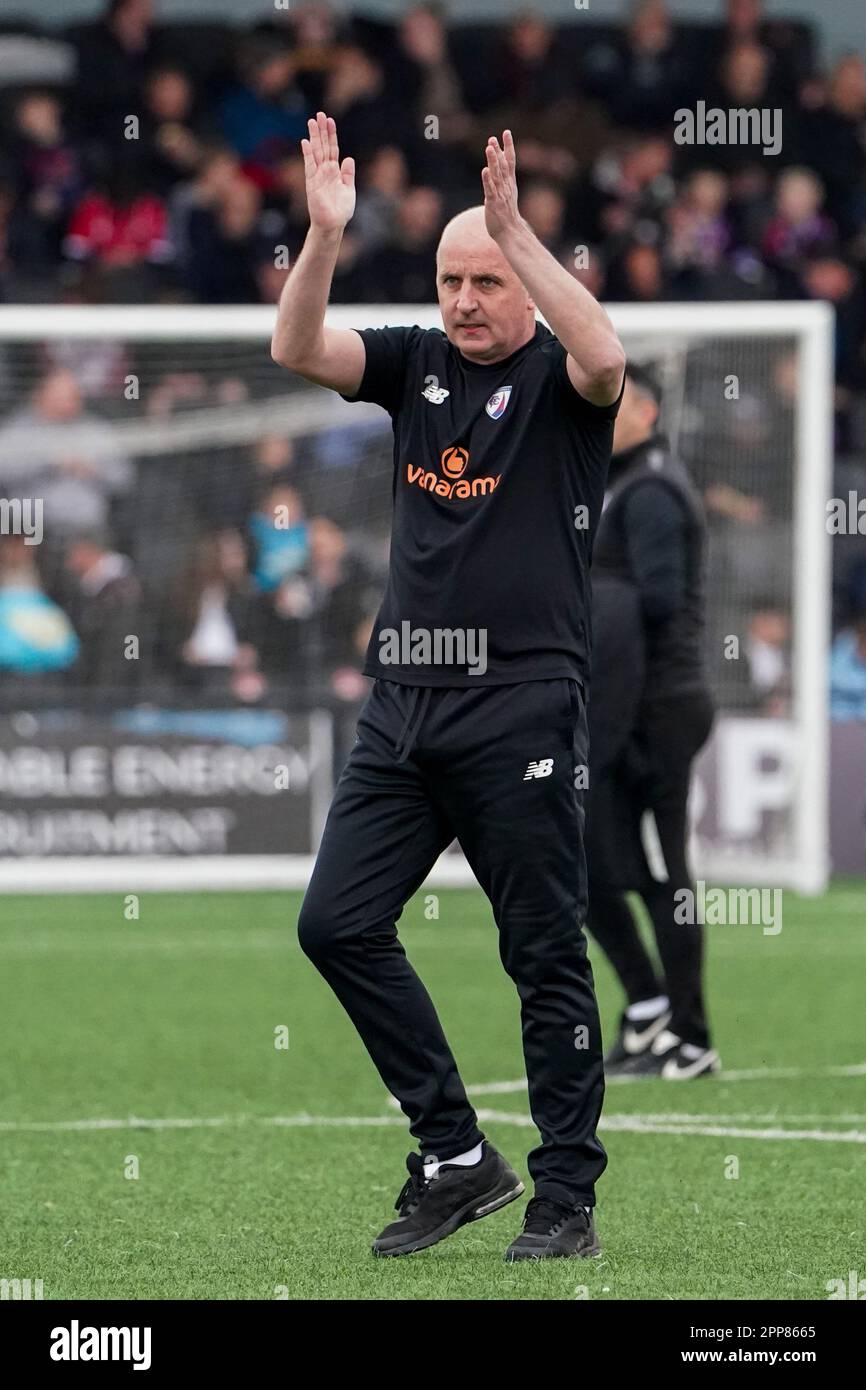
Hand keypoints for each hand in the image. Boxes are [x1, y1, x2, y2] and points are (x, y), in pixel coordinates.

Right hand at [302, 111, 355, 233]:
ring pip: (315, 152)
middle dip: (321, 130)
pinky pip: (309, 166)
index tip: (329, 120)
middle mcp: (325, 170)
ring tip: (311, 121)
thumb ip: (348, 174)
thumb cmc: (341, 210)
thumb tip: (349, 158)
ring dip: (313, 137)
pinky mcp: (312, 183)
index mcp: (334, 171)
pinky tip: (305, 142)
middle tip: (319, 114)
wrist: (333, 224)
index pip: (332, 148)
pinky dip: (307, 154)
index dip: (331, 135)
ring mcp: (317, 175)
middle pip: (322, 146)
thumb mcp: (349, 189)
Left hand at [481, 130, 521, 241]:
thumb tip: (498, 173)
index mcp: (510, 184)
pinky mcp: (493, 204)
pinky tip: (485, 170)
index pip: (510, 161)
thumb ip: (503, 182)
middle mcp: (506, 187)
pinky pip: (490, 190)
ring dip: (493, 161)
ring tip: (489, 148)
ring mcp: (500, 195)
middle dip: (498, 151)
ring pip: (496, 175)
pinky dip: (487, 180)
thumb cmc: (507, 216)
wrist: (511, 233)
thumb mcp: (507, 195)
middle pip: (503, 165)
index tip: (506, 132)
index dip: (509, 146)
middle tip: (492, 138)